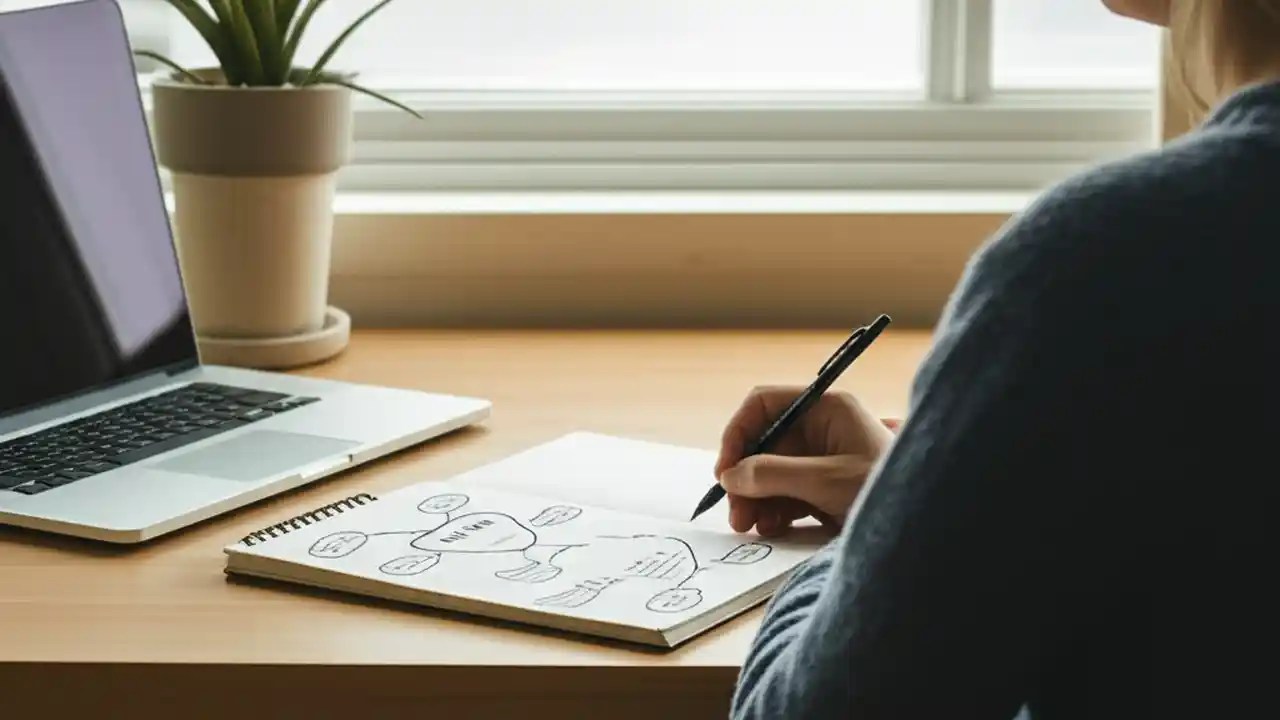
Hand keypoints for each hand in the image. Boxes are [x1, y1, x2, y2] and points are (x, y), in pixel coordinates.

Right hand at [715, 386, 897, 537]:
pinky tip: (771, 527)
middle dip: (745, 477)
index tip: (725, 470)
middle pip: (763, 443)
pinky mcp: (825, 486)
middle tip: (736, 514)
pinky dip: (774, 509)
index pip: (763, 405)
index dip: (738, 433)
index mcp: (825, 408)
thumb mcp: (825, 480)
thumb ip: (774, 475)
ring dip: (755, 497)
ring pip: (771, 471)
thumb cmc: (883, 489)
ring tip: (750, 526)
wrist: (927, 525)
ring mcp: (822, 458)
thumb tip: (730, 476)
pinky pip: (787, 492)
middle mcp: (821, 428)